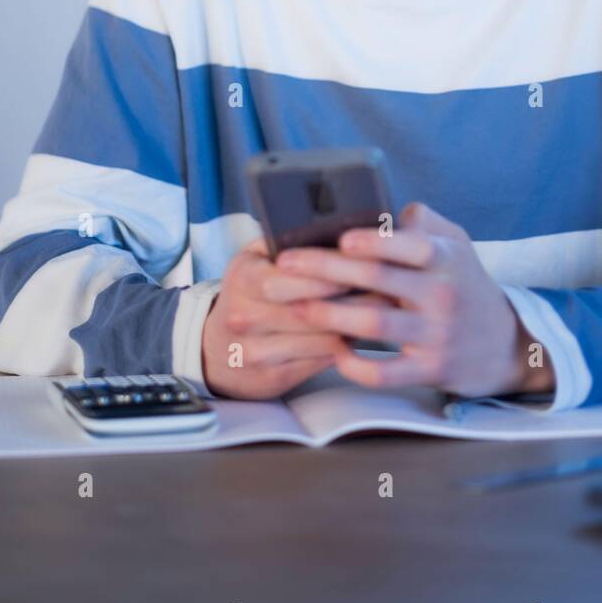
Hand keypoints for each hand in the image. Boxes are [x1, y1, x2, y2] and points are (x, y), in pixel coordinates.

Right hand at [201, 236, 387, 398]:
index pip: (285, 277)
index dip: (326, 273)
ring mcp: (255, 352)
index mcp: (242, 279)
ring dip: (356, 324)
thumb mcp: (255, 260)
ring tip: (385, 309)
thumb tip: (336, 223)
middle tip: (387, 287)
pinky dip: (345, 347)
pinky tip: (361, 332)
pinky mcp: (271, 379)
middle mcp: (243, 317)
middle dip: (351, 298)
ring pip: (319, 339)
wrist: (214, 350)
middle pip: (308, 310)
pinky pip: (319, 362)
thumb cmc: (249, 294)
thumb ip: (285, 241)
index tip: (360, 264)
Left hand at [271, 201, 555, 397]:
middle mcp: (441, 294)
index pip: (411, 245)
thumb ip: (421, 221)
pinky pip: (386, 373)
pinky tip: (333, 354)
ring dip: (329, 316)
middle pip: (379, 280)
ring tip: (294, 308)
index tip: (341, 239)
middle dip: (326, 271)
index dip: (376, 242)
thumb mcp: (456, 243)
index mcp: (445, 258)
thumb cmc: (465, 283)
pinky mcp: (429, 369)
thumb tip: (380, 209)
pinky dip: (356, 366)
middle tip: (286, 266)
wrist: (504, 343)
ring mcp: (435, 334)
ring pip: (375, 325)